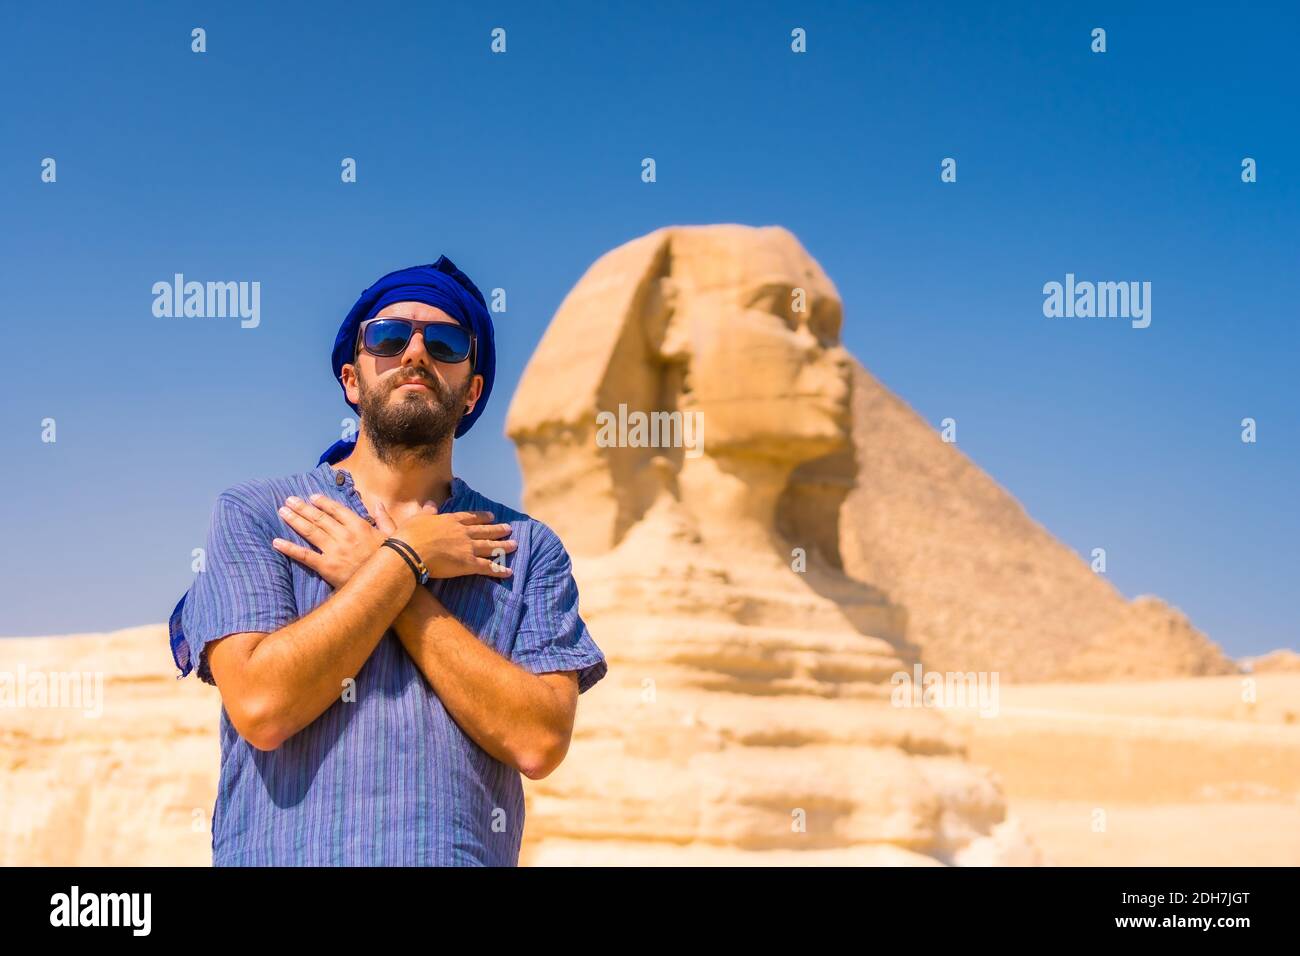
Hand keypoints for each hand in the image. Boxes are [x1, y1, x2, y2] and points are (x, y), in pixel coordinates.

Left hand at [272, 493, 395, 588]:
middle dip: (302, 508)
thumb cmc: (393, 561)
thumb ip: (385, 518)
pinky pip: (305, 556)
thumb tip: (378, 504)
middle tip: (289, 500)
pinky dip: (289, 548)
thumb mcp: (394, 536)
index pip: (337, 510)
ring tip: (282, 512)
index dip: (323, 502)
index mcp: (360, 526)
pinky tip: (276, 542)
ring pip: (310, 531)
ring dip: (294, 520)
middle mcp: (345, 535)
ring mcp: (334, 551)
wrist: (387, 585)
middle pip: (319, 518)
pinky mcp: (327, 567)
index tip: (312, 497)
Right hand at [392, 508, 515, 579]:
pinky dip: (499, 570)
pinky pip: (488, 567)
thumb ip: (427, 512)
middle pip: (485, 531)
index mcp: (451, 521)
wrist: (410, 552)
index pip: (471, 517)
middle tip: (509, 529)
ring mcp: (468, 548)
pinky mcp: (469, 564)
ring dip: (503, 546)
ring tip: (515, 545)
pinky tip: (509, 572)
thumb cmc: (409, 536)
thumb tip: (430, 503)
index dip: (482, 517)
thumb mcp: (418, 518)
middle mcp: (463, 532)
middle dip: (498, 530)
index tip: (492, 516)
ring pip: (490, 546)